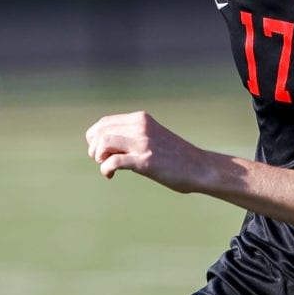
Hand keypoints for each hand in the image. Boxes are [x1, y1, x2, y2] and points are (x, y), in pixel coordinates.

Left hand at [85, 111, 209, 191]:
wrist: (199, 167)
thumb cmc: (175, 156)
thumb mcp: (153, 136)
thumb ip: (133, 135)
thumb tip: (105, 144)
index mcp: (141, 119)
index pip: (104, 122)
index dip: (94, 138)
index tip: (99, 152)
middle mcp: (140, 127)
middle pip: (100, 132)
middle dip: (94, 149)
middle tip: (100, 161)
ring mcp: (143, 143)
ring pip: (104, 143)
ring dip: (98, 157)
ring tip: (105, 167)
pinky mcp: (145, 161)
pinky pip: (113, 162)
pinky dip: (105, 169)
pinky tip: (110, 175)